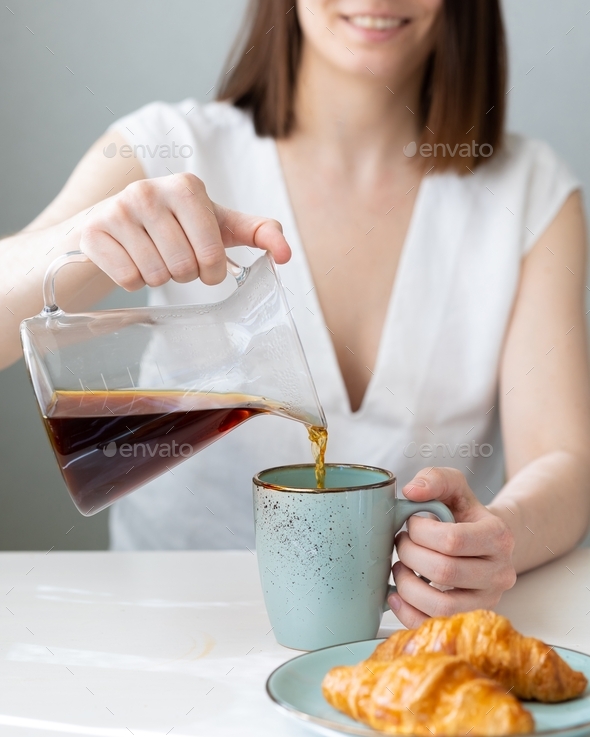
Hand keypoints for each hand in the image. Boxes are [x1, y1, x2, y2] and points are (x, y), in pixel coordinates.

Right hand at [79, 173, 290, 289]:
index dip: (212, 270)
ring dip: (158, 277)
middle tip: (175, 259)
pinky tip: (129, 258)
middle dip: (184, 274)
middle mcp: (150, 191)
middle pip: (184, 267)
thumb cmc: (175, 225)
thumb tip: (286, 255)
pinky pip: (127, 280)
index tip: (205, 262)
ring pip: (155, 275)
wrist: (112, 223)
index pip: (213, 253)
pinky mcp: (93, 232)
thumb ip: (258, 232)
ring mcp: (117, 210)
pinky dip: (131, 280)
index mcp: (187, 186)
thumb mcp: (218, 224)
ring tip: (151, 256)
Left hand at [389, 467, 516, 627]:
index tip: (411, 523)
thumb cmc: (464, 513)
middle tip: (401, 544)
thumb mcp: (454, 487)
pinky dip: (407, 613)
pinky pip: (435, 626)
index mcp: (498, 536)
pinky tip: (396, 595)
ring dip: (408, 586)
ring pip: (441, 606)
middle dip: (410, 555)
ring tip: (400, 568)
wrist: (483, 542)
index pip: (452, 539)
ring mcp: (487, 601)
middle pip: (444, 572)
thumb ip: (434, 478)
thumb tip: (412, 491)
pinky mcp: (469, 619)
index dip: (420, 532)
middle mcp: (500, 573)